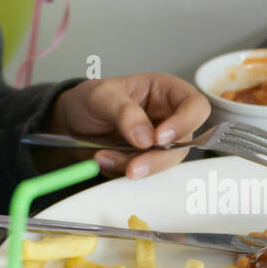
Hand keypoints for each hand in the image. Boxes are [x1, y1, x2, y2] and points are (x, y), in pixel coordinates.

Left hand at [45, 74, 210, 180]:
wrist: (70, 122)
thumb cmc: (91, 99)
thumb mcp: (101, 95)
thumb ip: (124, 111)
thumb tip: (146, 137)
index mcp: (167, 93)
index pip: (196, 106)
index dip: (185, 123)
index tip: (158, 138)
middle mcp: (170, 119)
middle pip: (184, 143)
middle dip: (156, 159)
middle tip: (132, 166)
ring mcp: (159, 144)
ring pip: (163, 164)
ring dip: (133, 166)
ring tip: (102, 156)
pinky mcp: (146, 163)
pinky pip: (144, 175)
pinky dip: (122, 172)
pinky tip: (102, 161)